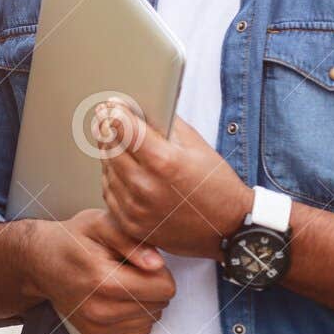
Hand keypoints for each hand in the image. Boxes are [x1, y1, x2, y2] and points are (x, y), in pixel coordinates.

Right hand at [29, 209, 177, 333]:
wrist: (39, 261)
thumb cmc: (71, 240)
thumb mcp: (100, 224)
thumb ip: (132, 241)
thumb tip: (158, 264)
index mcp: (103, 280)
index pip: (164, 288)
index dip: (160, 270)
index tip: (141, 260)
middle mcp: (99, 310)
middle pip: (159, 304)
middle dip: (151, 285)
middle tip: (127, 269)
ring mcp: (96, 327)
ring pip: (151, 320)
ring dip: (144, 301)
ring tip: (119, 282)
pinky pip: (138, 331)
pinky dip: (134, 315)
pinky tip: (116, 298)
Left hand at [95, 102, 250, 259]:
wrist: (228, 228)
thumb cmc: (216, 185)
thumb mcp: (196, 146)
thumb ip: (167, 124)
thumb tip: (140, 108)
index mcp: (164, 162)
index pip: (126, 129)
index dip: (115, 113)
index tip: (110, 104)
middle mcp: (145, 187)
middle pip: (111, 148)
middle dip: (107, 129)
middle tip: (104, 117)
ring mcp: (136, 209)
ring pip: (107, 170)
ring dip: (108, 152)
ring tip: (112, 140)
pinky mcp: (131, 224)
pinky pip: (110, 193)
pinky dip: (111, 177)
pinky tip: (116, 167)